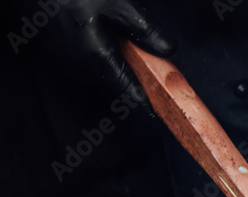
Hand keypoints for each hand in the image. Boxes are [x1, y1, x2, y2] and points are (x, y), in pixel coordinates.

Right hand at [11, 0, 174, 114]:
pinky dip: (101, 55)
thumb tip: (167, 50)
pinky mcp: (61, 57)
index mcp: (97, 59)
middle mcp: (81, 69)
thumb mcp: (116, 3)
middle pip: (119, 83)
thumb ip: (143, 28)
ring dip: (115, 62)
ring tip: (112, 34)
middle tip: (141, 52)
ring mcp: (69, 65)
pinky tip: (98, 32)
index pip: (130, 94)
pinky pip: (89, 65)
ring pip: (104, 74)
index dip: (148, 104)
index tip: (160, 115)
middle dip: (134, 72)